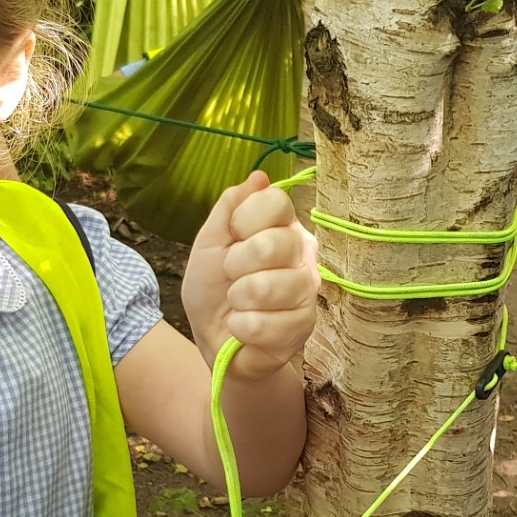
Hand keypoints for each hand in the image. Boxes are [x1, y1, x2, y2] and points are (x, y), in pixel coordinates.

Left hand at [183, 171, 319, 378]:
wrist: (214, 340)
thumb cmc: (213, 291)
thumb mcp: (209, 243)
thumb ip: (229, 208)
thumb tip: (259, 176)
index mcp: (281, 227)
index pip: (275, 201)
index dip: (244, 221)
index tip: (231, 239)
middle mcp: (302, 254)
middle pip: (274, 243)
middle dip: (236, 265)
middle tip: (232, 278)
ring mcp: (308, 291)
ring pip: (270, 286)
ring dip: (239, 300)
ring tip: (239, 306)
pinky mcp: (305, 326)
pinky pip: (266, 323)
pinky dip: (243, 328)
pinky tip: (244, 329)